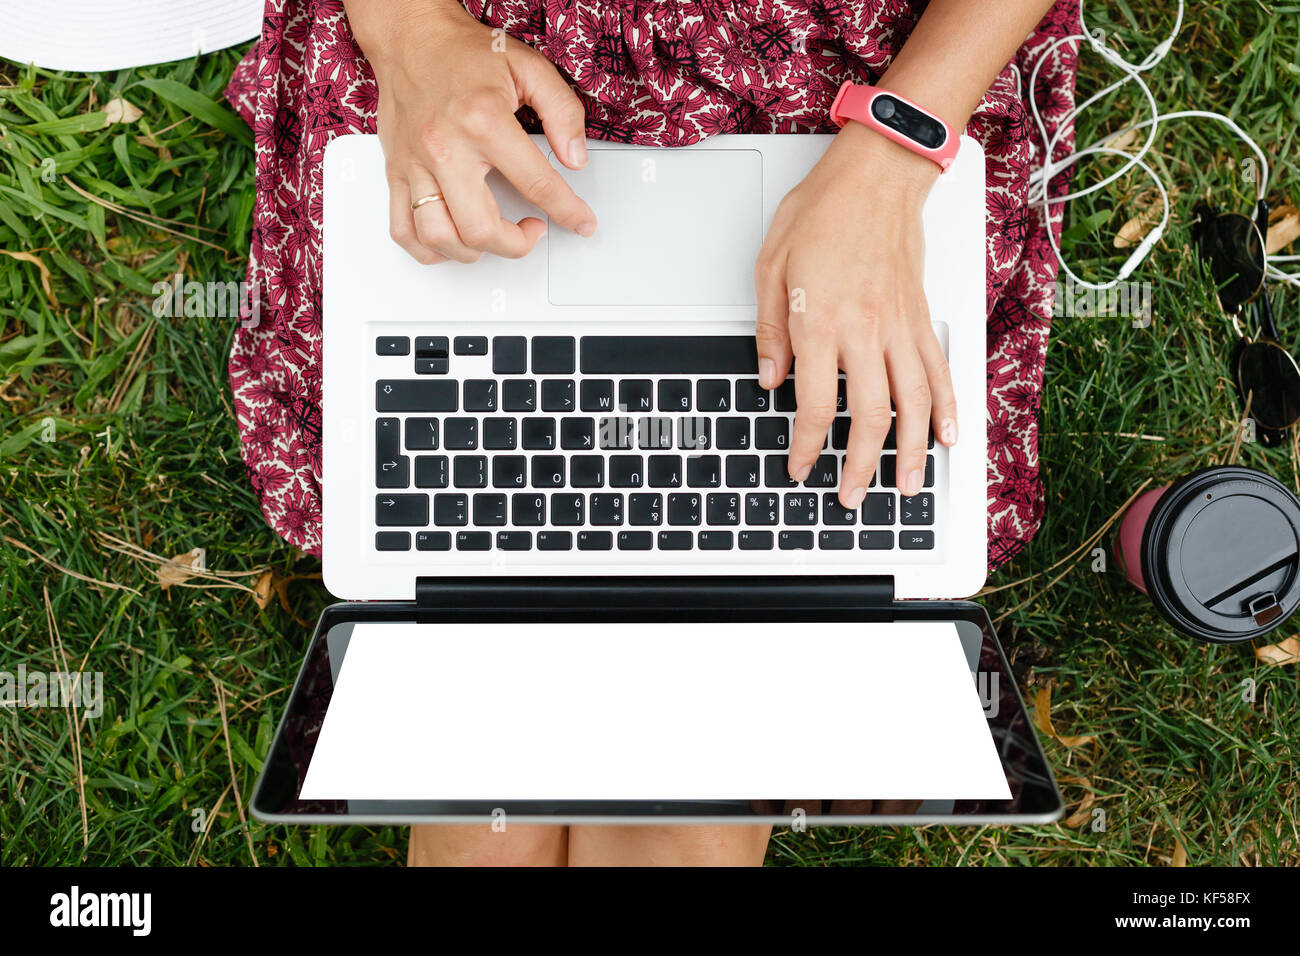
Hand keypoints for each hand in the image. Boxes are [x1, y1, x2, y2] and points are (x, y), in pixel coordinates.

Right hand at [346, 0, 596, 262]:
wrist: (411, 36)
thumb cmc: (465, 53)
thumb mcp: (529, 68)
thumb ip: (562, 112)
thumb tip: (576, 158)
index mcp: (483, 121)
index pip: (536, 184)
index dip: (567, 212)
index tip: (582, 223)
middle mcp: (445, 148)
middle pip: (480, 229)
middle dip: (516, 244)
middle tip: (532, 230)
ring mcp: (415, 164)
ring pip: (439, 238)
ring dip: (474, 252)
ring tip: (493, 236)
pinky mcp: (396, 172)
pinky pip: (403, 229)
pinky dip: (429, 249)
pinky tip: (453, 241)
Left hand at [753, 122, 958, 509]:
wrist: (879, 172)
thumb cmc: (824, 209)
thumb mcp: (771, 263)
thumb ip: (770, 328)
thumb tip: (770, 378)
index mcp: (821, 321)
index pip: (814, 404)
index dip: (807, 445)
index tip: (800, 466)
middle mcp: (865, 330)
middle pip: (870, 417)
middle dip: (860, 466)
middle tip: (852, 495)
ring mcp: (900, 326)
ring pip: (913, 404)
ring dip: (910, 452)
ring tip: (905, 487)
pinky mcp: (921, 316)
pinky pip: (940, 371)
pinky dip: (949, 409)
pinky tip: (948, 438)